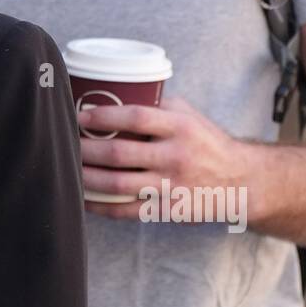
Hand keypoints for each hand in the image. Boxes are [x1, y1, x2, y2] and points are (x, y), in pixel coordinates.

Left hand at [76, 94, 255, 222]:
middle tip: (66, 143)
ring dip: (86, 177)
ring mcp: (171, 187)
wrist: (238, 179)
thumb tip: (107, 96)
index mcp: (180, 127)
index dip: (104, 116)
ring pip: (118, 185)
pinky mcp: (167, 210)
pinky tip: (82, 197)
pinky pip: (125, 211)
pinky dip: (99, 205)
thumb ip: (153, 105)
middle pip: (120, 154)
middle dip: (86, 150)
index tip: (80, 116)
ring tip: (68, 167)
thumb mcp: (186, 114)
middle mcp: (175, 157)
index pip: (137, 117)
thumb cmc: (203, 140)